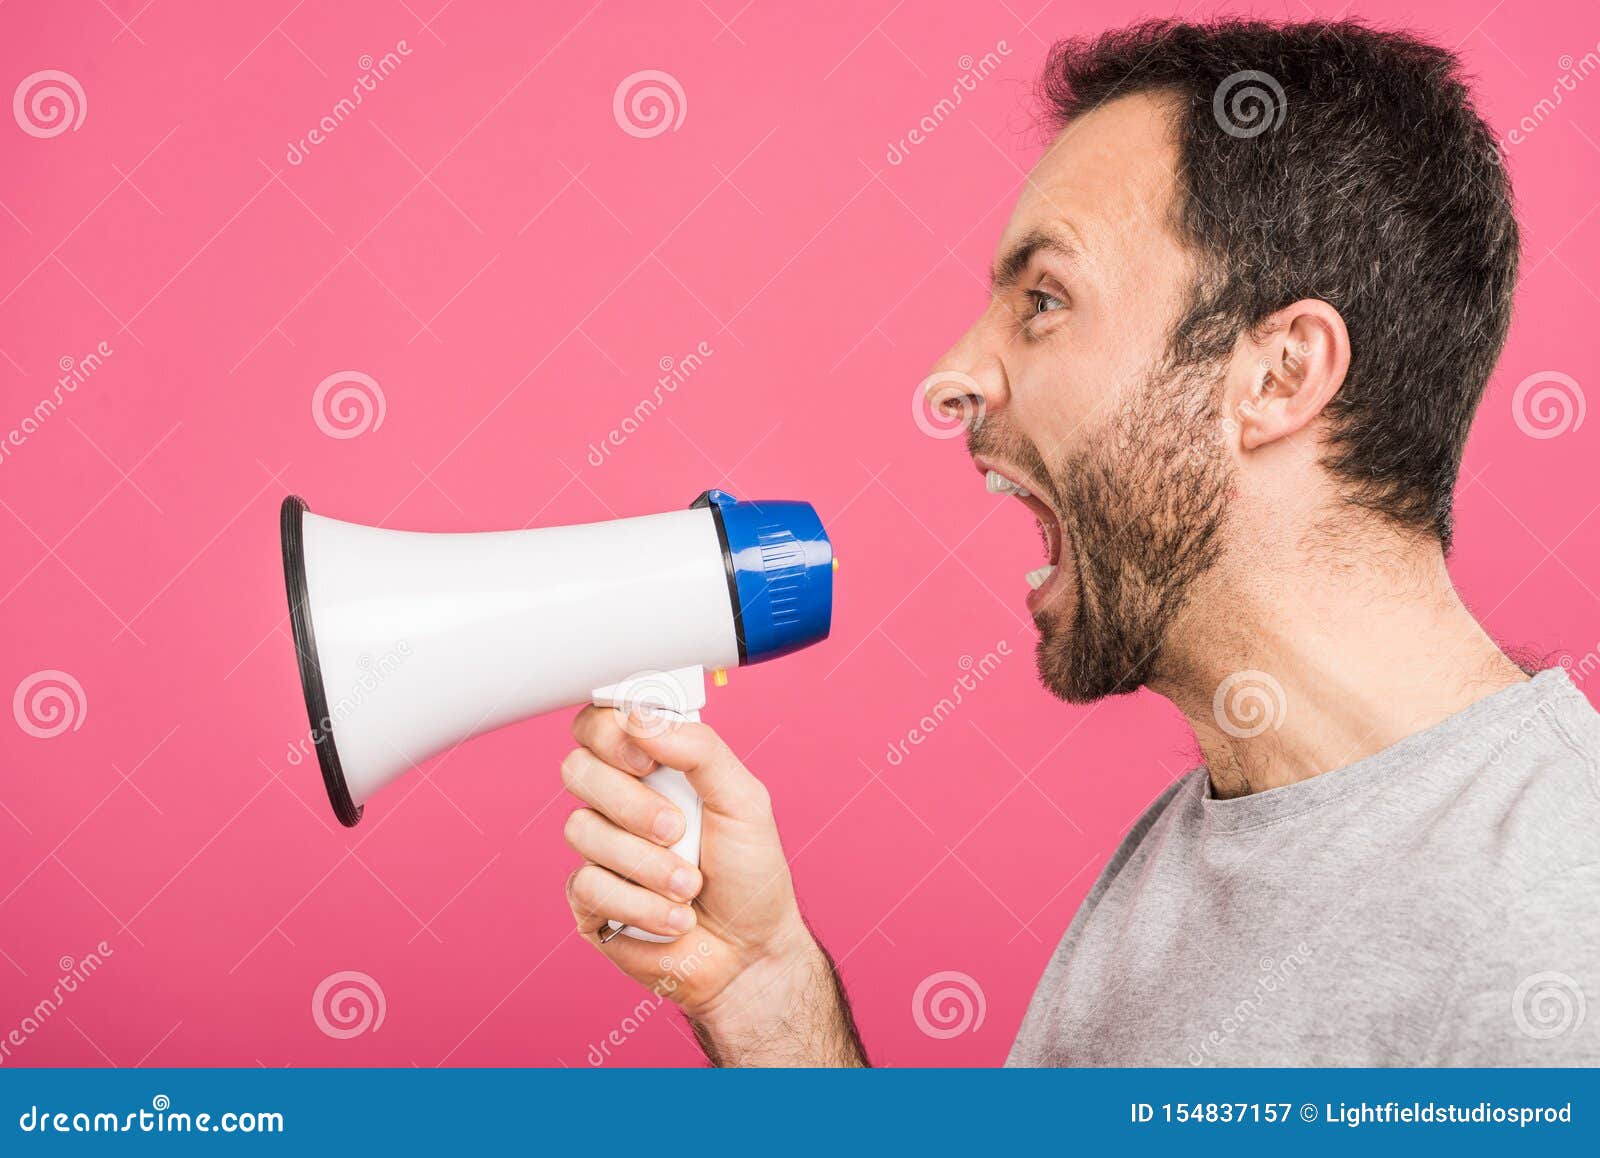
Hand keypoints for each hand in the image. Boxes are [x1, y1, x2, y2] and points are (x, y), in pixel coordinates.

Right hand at [561, 705, 865, 1064]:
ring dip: (647, 863)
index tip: (645, 758)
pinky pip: (587, 884)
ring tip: (691, 886)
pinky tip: (674, 917)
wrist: (751, 952)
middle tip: (676, 828)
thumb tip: (640, 717)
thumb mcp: (744, 799)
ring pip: (581, 829)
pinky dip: (640, 904)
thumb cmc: (750, 874)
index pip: (600, 724)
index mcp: (654, 767)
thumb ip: (699, 749)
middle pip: (577, 769)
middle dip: (630, 803)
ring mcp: (601, 851)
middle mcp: (619, 802)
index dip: (610, 733)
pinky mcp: (589, 901)